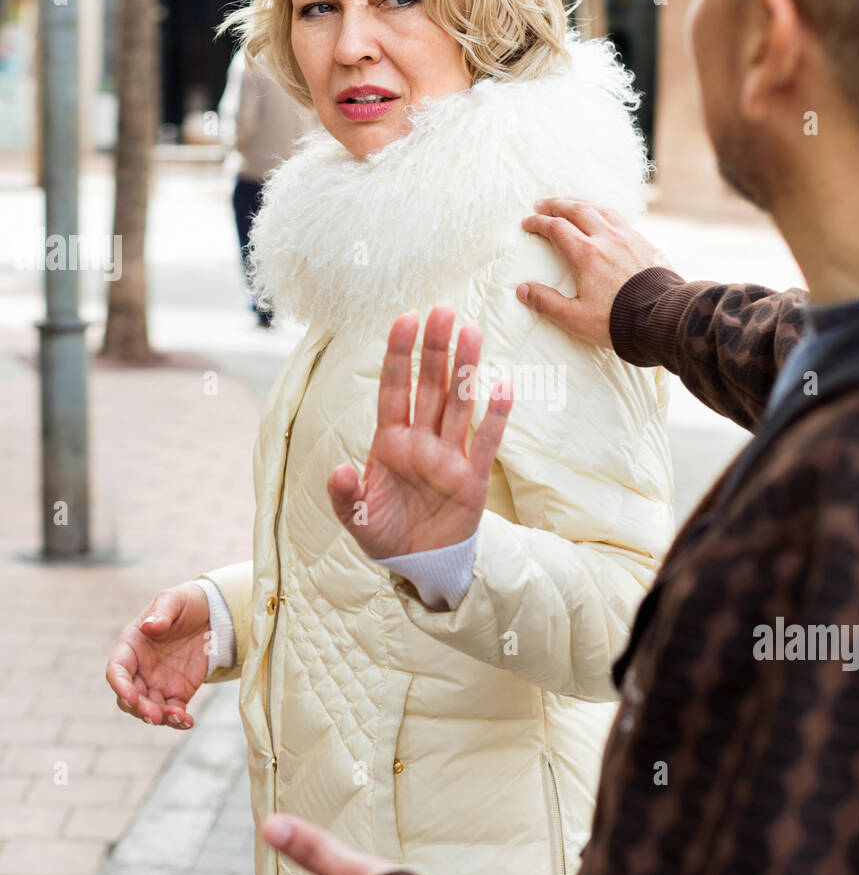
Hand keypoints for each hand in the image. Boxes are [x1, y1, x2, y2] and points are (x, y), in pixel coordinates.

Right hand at [105, 583, 210, 728]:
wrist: (213, 614)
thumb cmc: (186, 604)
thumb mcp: (174, 600)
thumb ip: (161, 612)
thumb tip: (149, 625)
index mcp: (131, 646)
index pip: (116, 670)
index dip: (120, 686)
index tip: (131, 697)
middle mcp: (140, 668)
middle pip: (130, 696)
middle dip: (140, 708)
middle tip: (156, 716)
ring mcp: (157, 683)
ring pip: (149, 708)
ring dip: (159, 718)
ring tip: (179, 718)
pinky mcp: (178, 692)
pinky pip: (173, 711)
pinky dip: (178, 720)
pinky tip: (188, 722)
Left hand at [327, 306, 512, 557]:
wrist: (418, 564)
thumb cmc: (385, 533)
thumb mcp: (355, 518)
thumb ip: (344, 494)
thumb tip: (340, 468)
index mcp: (389, 442)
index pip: (393, 389)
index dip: (398, 355)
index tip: (405, 319)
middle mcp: (420, 441)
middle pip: (429, 386)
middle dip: (434, 349)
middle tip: (443, 310)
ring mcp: (448, 456)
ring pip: (457, 404)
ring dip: (464, 369)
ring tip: (472, 332)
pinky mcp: (472, 479)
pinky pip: (486, 443)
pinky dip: (495, 417)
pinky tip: (503, 386)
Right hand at [518, 198, 673, 345]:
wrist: (662, 319)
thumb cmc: (618, 321)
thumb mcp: (575, 318)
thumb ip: (547, 303)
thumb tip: (523, 290)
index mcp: (586, 253)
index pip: (556, 228)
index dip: (539, 222)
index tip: (527, 222)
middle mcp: (607, 238)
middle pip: (578, 210)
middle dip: (557, 204)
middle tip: (543, 204)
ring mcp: (630, 238)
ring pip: (602, 210)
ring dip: (582, 204)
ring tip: (572, 204)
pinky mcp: (646, 245)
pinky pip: (622, 221)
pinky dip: (606, 214)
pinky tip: (606, 221)